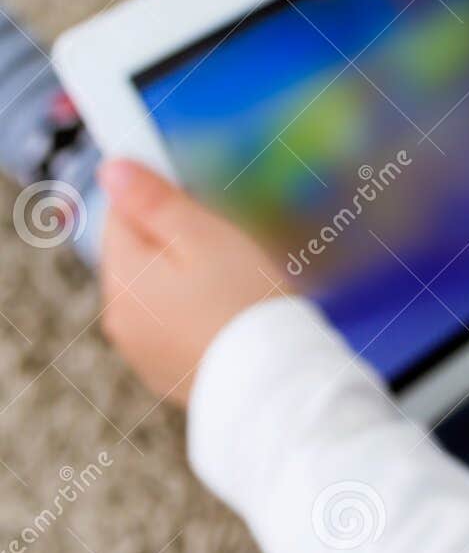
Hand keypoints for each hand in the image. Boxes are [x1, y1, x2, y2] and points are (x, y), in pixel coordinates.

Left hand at [98, 160, 287, 406]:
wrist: (272, 384)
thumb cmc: (244, 303)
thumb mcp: (205, 237)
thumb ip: (156, 202)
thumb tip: (112, 168)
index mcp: (123, 276)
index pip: (119, 215)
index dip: (157, 198)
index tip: (197, 198)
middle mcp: (118, 316)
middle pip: (136, 256)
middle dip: (172, 243)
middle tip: (227, 245)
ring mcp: (139, 350)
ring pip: (153, 293)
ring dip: (181, 280)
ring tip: (233, 284)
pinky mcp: (164, 373)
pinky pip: (169, 327)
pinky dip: (190, 315)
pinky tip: (227, 317)